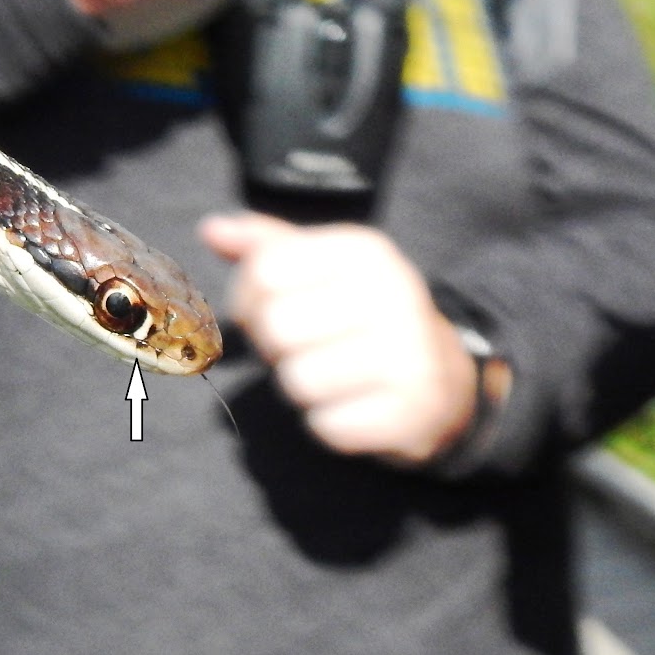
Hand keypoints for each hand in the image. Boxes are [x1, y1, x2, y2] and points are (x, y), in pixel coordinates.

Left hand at [200, 213, 477, 464]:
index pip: (264, 272)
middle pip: (276, 327)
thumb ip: (264, 246)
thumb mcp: (322, 267)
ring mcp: (409, 353)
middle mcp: (394, 294)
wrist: (443, 378)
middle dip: (277, 347)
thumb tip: (211, 229)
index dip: (250, 300)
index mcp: (366, 251)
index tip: (271, 309)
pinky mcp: (411, 410)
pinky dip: (330, 423)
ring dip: (302, 387)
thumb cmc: (362, 316)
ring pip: (298, 380)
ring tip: (333, 374)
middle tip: (307, 347)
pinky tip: (356, 404)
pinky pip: (327, 425)